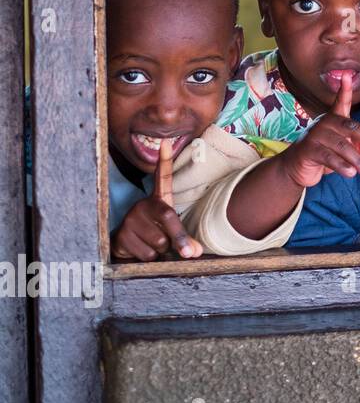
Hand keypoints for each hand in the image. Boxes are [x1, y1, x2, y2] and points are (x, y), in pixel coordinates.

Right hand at [111, 138, 201, 261]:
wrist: (126, 251)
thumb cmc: (156, 238)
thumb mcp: (173, 233)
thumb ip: (186, 239)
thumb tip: (195, 252)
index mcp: (158, 201)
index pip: (162, 179)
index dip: (164, 162)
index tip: (166, 143)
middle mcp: (142, 206)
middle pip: (169, 219)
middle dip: (179, 238)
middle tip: (185, 250)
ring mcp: (130, 219)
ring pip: (159, 241)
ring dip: (162, 251)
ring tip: (153, 246)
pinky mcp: (121, 236)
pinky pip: (147, 253)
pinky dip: (151, 258)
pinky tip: (142, 251)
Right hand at [277, 73, 359, 188]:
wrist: (297, 169)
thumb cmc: (327, 155)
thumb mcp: (350, 151)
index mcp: (335, 119)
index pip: (342, 102)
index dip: (345, 90)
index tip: (347, 75)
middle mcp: (325, 124)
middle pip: (350, 127)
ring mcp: (315, 136)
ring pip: (341, 145)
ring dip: (357, 159)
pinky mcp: (308, 150)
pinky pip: (328, 157)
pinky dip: (341, 165)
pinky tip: (351, 173)